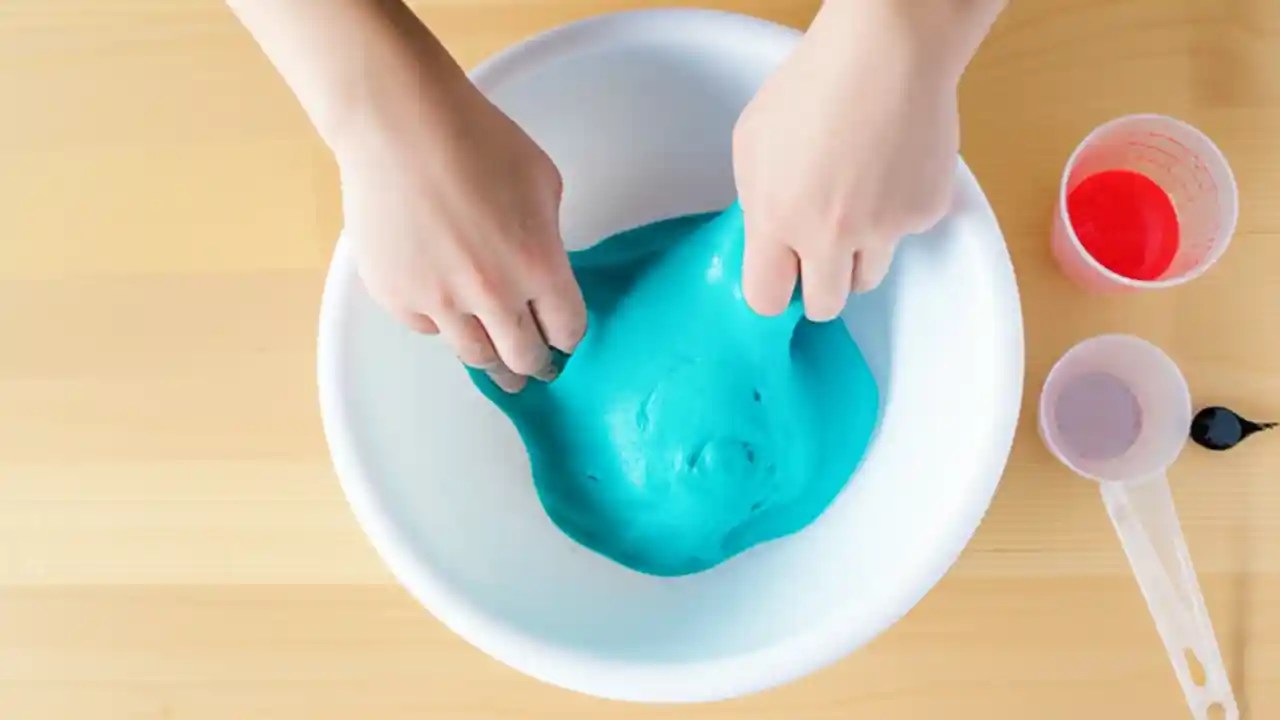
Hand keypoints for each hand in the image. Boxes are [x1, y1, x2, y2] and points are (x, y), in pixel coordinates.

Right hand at [337, 70, 584, 393]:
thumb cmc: (477, 140)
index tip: (565, 342)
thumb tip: (537, 264)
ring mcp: (440, 301)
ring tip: (497, 367)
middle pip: (523, 357)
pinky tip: (444, 307)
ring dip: (492, 362)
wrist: (399, 126)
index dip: (569, 338)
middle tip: (537, 370)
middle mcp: (493, 295)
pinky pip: (427, 327)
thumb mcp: (542, 182)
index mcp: (538, 265)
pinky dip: (439, 321)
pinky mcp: (397, 297)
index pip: (567, 329)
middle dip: (535, 365)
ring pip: (475, 356)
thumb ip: (548, 234)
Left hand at [734, 0, 999, 320]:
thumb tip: (768, 239)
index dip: (772, 293)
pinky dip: (895, 214)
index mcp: (777, 218)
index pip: (766, 300)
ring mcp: (883, 228)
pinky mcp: (925, 213)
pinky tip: (888, 171)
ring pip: (868, 276)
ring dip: (857, 256)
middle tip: (817, 257)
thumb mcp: (753, 143)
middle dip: (818, 288)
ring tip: (855, 204)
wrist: (889, 51)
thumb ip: (758, 202)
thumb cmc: (812, 86)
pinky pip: (904, 235)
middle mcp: (830, 235)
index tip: (779, 280)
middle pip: (825, 306)